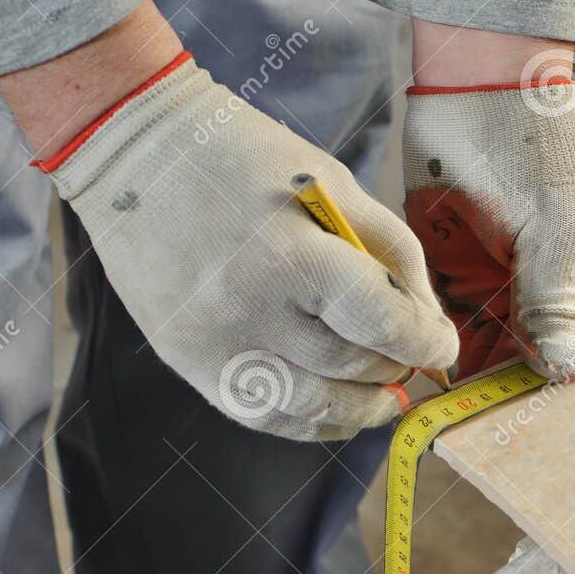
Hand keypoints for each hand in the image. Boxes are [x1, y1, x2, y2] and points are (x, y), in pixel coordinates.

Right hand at [3, 7, 456, 440]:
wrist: (132, 151)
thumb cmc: (248, 160)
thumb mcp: (336, 184)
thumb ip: (392, 255)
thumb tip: (429, 327)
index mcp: (291, 250)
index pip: (381, 322)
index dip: (426, 343)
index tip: (442, 345)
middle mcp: (249, 305)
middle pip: (351, 367)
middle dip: (396, 366)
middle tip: (411, 357)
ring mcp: (214, 341)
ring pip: (313, 406)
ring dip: (363, 409)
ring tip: (386, 395)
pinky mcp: (188, 360)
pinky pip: (266, 415)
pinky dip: (313, 421)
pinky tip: (338, 408)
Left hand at [402, 26, 574, 382]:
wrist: (473, 92)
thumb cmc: (537, 154)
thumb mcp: (559, 233)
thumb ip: (556, 305)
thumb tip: (573, 372)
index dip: (562, 382)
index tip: (534, 417)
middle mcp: (555, 294)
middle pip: (536, 358)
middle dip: (511, 384)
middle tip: (482, 421)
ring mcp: (506, 285)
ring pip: (491, 347)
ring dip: (469, 370)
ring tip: (451, 409)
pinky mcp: (459, 274)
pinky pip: (451, 323)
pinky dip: (439, 342)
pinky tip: (425, 366)